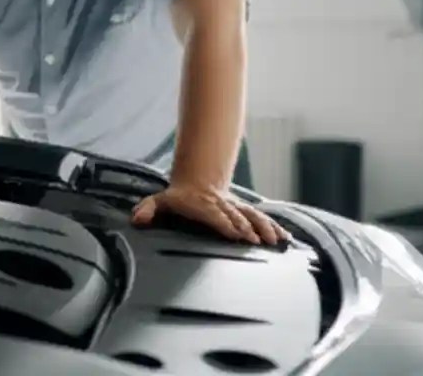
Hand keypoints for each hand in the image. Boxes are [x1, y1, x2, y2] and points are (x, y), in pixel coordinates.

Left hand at [131, 183, 289, 245]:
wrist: (198, 181)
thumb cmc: (178, 198)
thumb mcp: (160, 200)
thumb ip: (148, 208)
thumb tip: (136, 218)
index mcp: (202, 205)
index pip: (214, 214)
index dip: (225, 223)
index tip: (235, 233)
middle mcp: (222, 206)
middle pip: (236, 216)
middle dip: (246, 227)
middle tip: (256, 241)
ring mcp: (235, 208)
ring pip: (253, 215)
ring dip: (264, 227)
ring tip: (276, 240)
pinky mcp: (245, 211)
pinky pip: (262, 218)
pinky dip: (274, 227)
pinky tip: (286, 238)